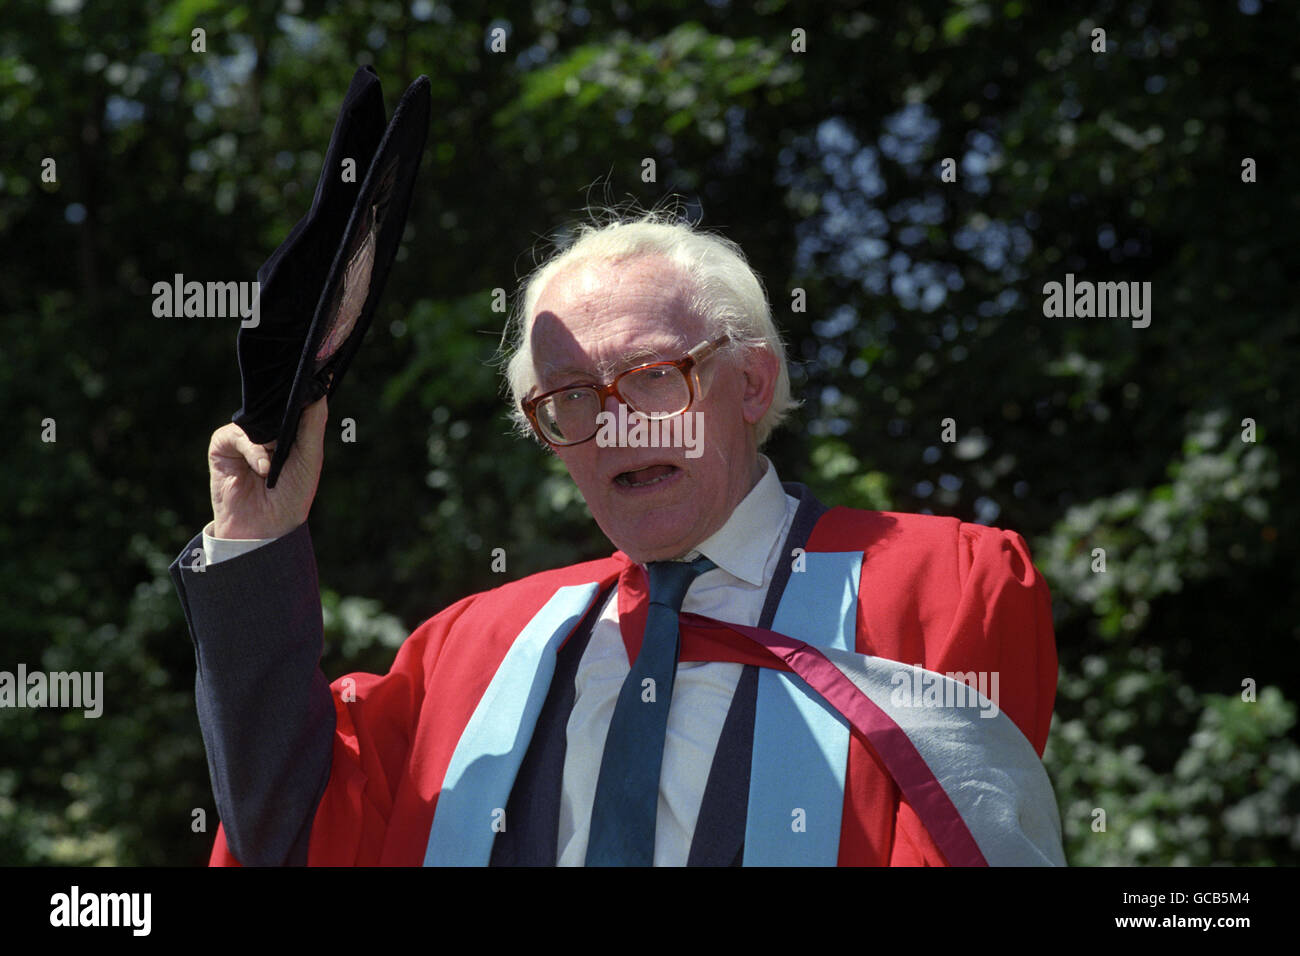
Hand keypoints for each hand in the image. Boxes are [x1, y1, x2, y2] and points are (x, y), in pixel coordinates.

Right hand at [208, 397, 327, 539]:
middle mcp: (266, 430)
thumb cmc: (292, 495)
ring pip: (257, 420)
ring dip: (270, 442)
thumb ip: (313, 425)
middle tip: (293, 430)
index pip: (293, 403)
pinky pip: (238, 434)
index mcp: (289, 431)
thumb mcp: (310, 458)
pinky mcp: (222, 445)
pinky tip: (262, 470)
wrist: (265, 527)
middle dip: (283, 416)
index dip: (301, 395)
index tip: (310, 384)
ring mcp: (244, 436)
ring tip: (276, 467)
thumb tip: (318, 393)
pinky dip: (252, 451)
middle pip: (273, 406)